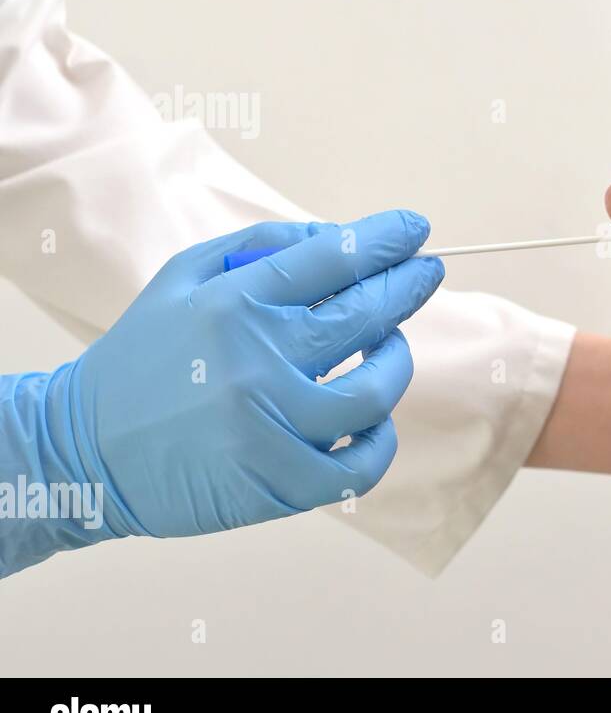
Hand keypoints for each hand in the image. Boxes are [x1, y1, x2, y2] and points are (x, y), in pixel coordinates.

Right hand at [0, 209, 442, 574]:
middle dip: (408, 286)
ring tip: (390, 347)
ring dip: (395, 362)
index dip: (385, 238)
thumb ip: (262, 248)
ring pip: (374, 392)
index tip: (416, 228)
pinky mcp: (279, 484)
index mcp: (234, 303)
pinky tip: (374, 420)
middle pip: (365, 315)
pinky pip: (360, 464)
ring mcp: (271, 426)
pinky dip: (380, 441)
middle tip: (427, 272)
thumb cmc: (144, 358)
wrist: (81, 451)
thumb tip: (338, 236)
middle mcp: (257, 361)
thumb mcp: (184, 278)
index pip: (333, 258)